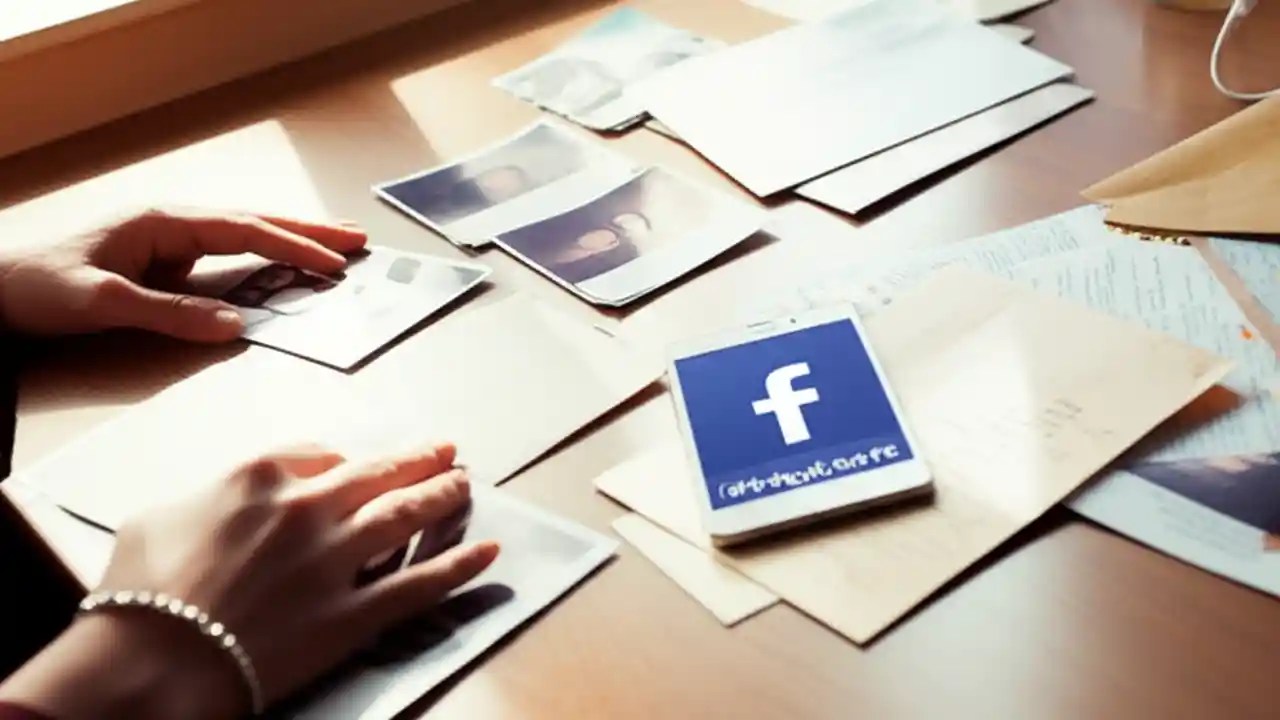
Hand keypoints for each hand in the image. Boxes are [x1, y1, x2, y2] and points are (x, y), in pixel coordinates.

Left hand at [0, 207, 366, 342]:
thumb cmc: (40, 286)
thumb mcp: (105, 302)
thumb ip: (172, 314)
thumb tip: (237, 326)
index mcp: (163, 223)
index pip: (245, 231)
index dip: (293, 247)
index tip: (334, 264)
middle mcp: (173, 226)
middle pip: (256, 223)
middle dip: (310, 232)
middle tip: (359, 240)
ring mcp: (172, 244)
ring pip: (246, 237)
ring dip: (293, 242)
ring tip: (337, 247)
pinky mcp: (168, 265)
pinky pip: (229, 259)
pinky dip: (266, 261)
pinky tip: (285, 268)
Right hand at [0, 443, 499, 719]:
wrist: (152, 664)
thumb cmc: (139, 593)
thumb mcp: (158, 517)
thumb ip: (210, 496)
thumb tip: (228, 499)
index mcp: (260, 477)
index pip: (321, 454)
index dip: (348, 457)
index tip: (363, 460)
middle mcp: (309, 508)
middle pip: (379, 473)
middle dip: (419, 459)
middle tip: (447, 451)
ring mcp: (337, 561)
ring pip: (406, 515)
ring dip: (443, 496)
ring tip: (466, 484)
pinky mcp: (354, 614)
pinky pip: (420, 585)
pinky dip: (459, 566)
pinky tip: (487, 551)